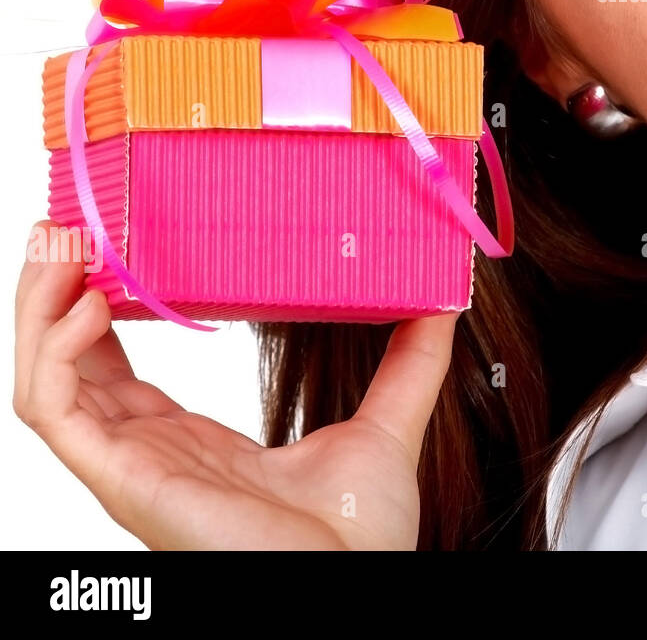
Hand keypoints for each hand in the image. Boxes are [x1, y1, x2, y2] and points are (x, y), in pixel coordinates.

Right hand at [14, 218, 456, 548]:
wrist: (355, 583)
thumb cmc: (359, 537)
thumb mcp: (386, 425)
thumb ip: (408, 364)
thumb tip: (440, 305)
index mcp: (192, 442)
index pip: (118, 370)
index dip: (100, 310)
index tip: (109, 246)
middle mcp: (149, 453)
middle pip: (70, 367)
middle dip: (55, 296)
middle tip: (65, 229)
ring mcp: (131, 467)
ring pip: (48, 382)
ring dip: (40, 310)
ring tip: (60, 246)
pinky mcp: (124, 478)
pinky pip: (56, 412)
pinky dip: (55, 354)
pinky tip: (86, 306)